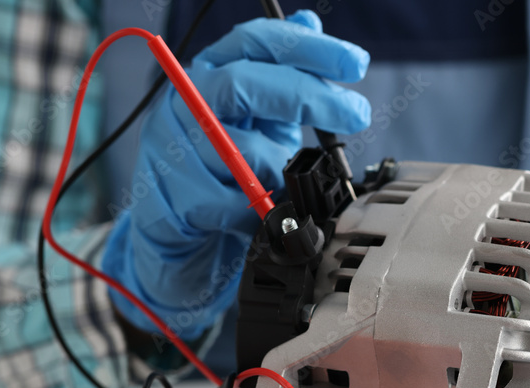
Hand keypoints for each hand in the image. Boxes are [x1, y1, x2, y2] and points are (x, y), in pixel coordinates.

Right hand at [102, 11, 369, 338]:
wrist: (175, 223)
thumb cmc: (223, 163)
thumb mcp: (261, 114)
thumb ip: (285, 75)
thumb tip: (309, 21)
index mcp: (213, 70)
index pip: (258, 42)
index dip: (310, 48)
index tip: (357, 64)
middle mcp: (187, 99)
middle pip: (245, 84)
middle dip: (309, 97)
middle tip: (358, 114)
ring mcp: (172, 146)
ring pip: (238, 148)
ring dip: (278, 167)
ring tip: (291, 179)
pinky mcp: (171, 194)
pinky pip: (228, 201)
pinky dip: (257, 206)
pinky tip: (266, 206)